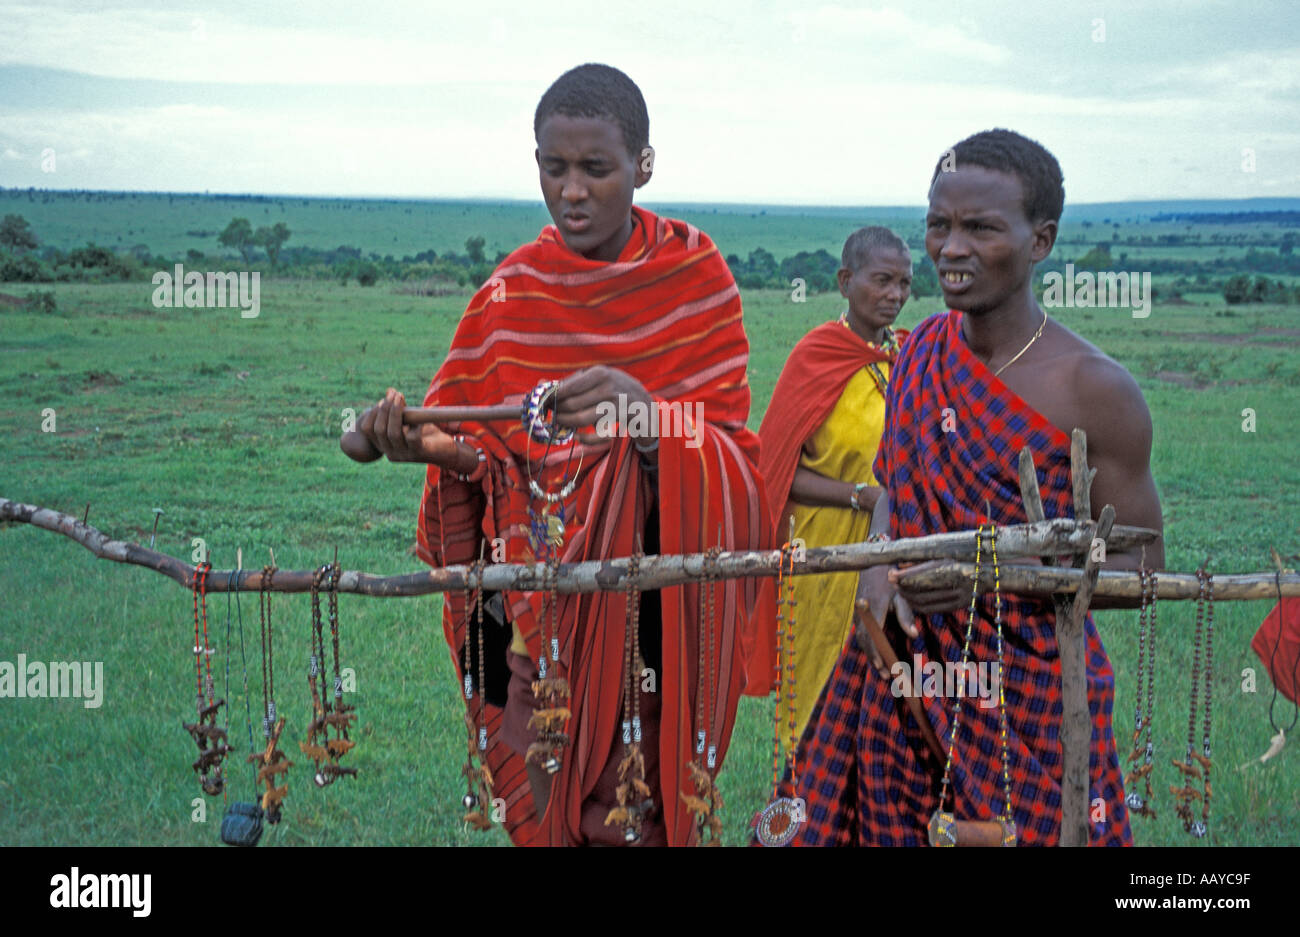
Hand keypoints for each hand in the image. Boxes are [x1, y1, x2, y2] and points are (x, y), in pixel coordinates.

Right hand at [342, 388, 460, 466]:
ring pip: (393, 434)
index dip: (373, 413)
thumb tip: (390, 390)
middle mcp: (391, 452)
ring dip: (396, 413)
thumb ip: (400, 409)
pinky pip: (412, 438)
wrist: (447, 451)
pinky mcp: (419, 453)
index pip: (368, 429)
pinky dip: (414, 425)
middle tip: (394, 395)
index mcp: (384, 445)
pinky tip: (418, 419)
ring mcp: (404, 455)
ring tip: (400, 398)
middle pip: (379, 430)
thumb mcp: (411, 420)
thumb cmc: (427, 434)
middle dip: (385, 410)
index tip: (383, 399)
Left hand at [551, 366, 652, 447]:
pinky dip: (582, 439)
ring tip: (559, 423)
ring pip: (580, 419)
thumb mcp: (596, 378)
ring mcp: (615, 405)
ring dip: (565, 424)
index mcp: (599, 373)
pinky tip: (576, 436)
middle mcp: (607, 387)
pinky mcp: (619, 422)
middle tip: (550, 415)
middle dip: (556, 412)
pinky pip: (594, 435)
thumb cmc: (614, 388)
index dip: (550, 398)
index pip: (566, 388)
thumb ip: (570, 382)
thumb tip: (541, 383)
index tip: (541, 403)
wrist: (644, 403)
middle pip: (571, 404)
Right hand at [854, 564, 916, 677]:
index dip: (875, 652)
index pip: (871, 635)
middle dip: (874, 660)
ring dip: (871, 655)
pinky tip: (877, 656)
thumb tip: (914, 635)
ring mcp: (857, 614)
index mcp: (873, 608)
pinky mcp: (857, 615)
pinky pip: (861, 634)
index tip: (883, 666)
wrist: (873, 565)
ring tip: (882, 671)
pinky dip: (868, 647)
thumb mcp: (901, 596)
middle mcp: (862, 613)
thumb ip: (906, 616)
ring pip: (861, 639)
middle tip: (886, 676)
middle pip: (865, 641)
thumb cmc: (891, 580)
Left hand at [890, 560, 968, 614]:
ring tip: (899, 589)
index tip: (890, 574)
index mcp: (953, 565)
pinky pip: (932, 609)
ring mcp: (959, 595)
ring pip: (924, 601)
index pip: (922, 574)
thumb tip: (899, 565)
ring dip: (907, 597)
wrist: (989, 573)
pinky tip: (910, 599)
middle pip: (921, 588)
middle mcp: (956, 581)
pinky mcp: (958, 605)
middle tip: (892, 581)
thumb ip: (921, 560)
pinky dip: (917, 605)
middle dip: (903, 586)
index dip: (904, 576)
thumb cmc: (962, 558)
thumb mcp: (942, 555)